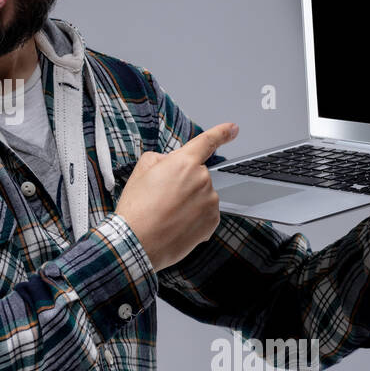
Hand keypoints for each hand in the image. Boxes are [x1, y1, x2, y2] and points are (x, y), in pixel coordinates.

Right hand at [115, 122, 239, 270]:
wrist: (138, 242)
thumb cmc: (137, 208)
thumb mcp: (141, 170)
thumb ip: (161, 159)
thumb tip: (169, 162)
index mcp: (184, 162)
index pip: (207, 142)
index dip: (222, 133)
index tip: (233, 129)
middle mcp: (202, 179)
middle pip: (197, 175)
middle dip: (184, 183)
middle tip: (162, 198)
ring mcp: (210, 201)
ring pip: (202, 195)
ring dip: (189, 202)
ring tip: (167, 214)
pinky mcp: (212, 221)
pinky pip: (206, 214)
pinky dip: (194, 218)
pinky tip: (176, 224)